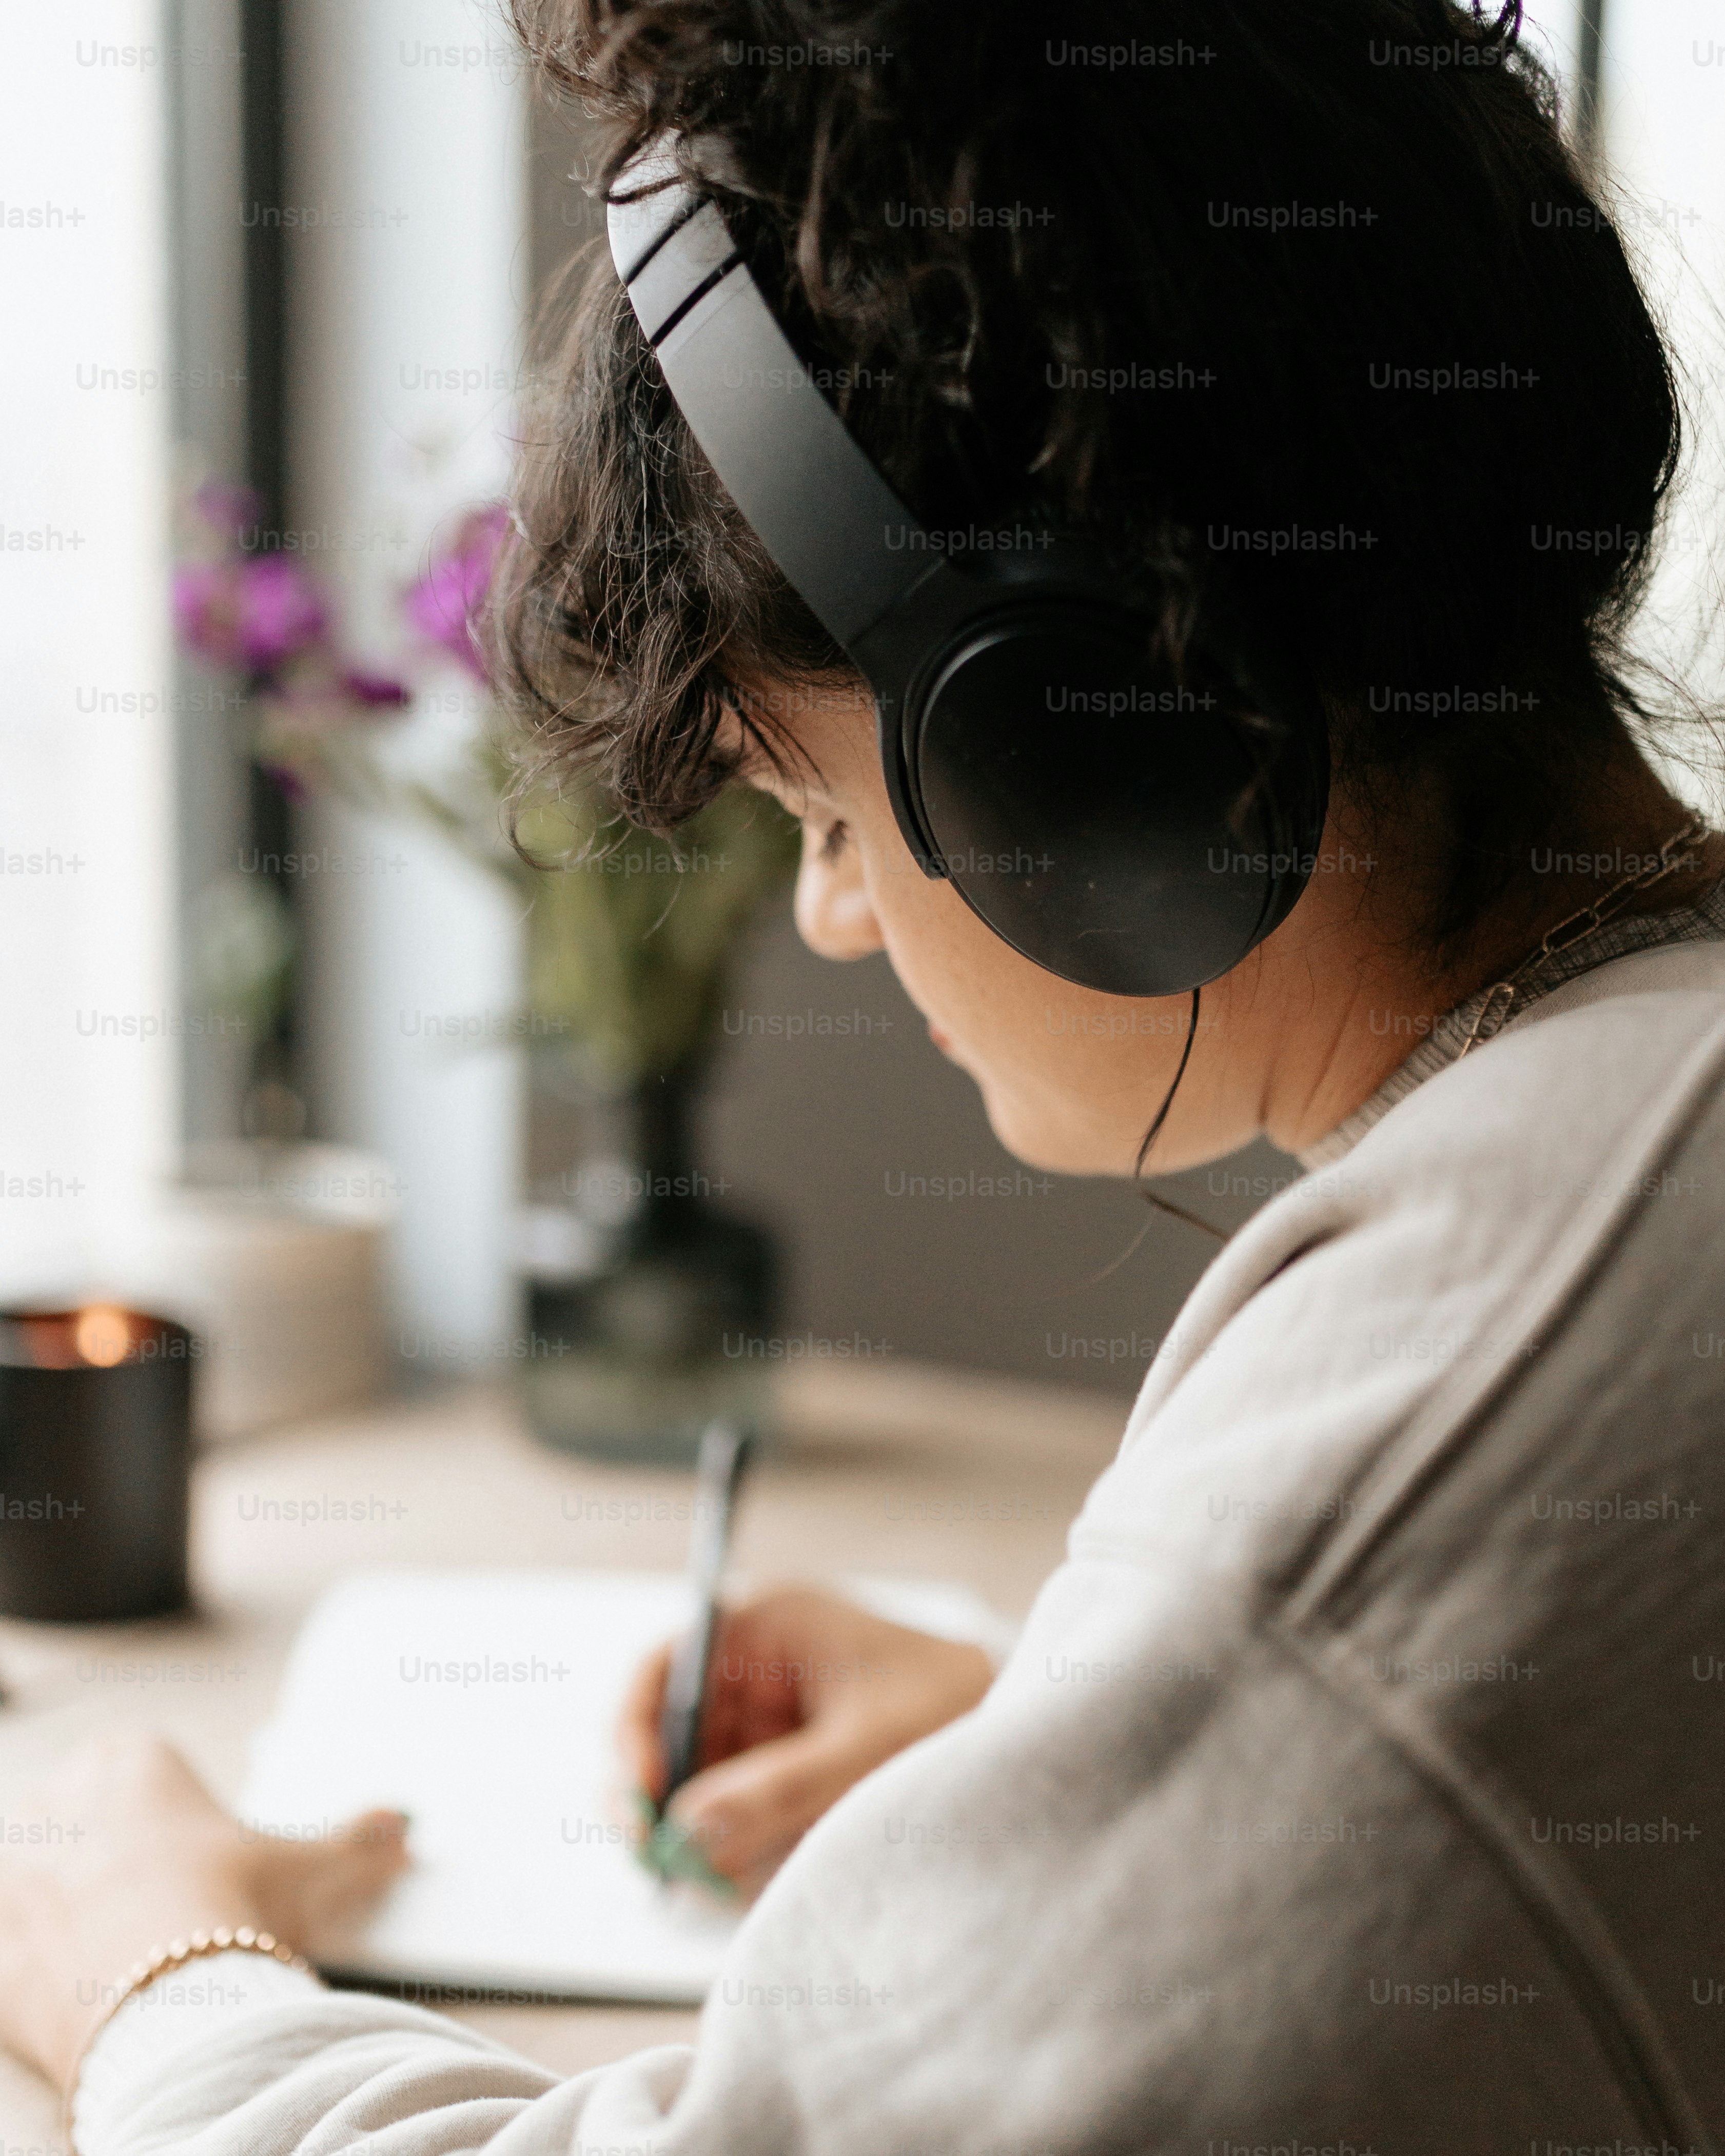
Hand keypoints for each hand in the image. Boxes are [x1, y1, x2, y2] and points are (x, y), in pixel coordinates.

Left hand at [0, 1731, 407, 2091]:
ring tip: (115, 1945)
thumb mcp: (310, 1869)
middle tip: (160, 1896)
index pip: (135, 1760)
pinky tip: (71, 1991)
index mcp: (132, 1764)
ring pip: (29, 1877)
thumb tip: (402, 1825)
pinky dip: (30, 1970)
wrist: (167, 2006)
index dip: (166, 1805)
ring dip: (60, 1902)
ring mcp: (16, 1881)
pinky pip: (8, 1953)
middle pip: (76, 1810)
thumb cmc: (232, 1909)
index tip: (193, 1846)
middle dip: (107, 1846)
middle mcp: (61, 1806)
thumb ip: (357, 1841)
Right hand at [617, 1586, 992, 1895]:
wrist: (1022, 1737)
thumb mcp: (868, 1749)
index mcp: (769, 1627)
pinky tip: (773, 1871)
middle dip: (673, 1806)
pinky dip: (746, 1850)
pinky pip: (739, 1815)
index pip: (665, 1669)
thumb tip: (686, 1830)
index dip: (636, 1733)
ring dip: (713, 1838)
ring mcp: (769, 1721)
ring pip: (701, 1787)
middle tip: (676, 1871)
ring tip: (747, 1876)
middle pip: (671, 1738)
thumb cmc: (956, 1709)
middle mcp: (756, 1669)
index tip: (643, 1800)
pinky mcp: (786, 1769)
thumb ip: (779, 1789)